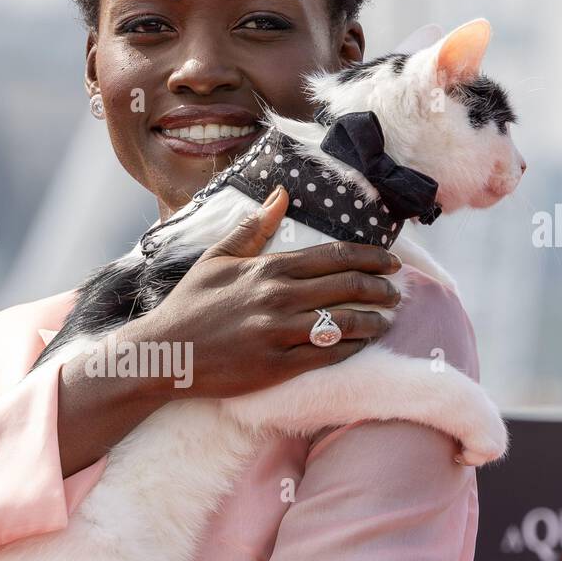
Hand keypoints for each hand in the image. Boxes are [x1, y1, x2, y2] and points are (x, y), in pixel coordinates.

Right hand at [138, 185, 402, 399]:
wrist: (164, 353)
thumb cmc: (188, 306)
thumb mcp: (216, 258)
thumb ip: (253, 228)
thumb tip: (281, 194)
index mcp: (267, 269)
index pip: (333, 256)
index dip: (369, 257)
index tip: (392, 261)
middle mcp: (278, 297)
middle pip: (347, 287)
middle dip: (380, 288)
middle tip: (397, 292)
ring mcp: (278, 333)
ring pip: (343, 322)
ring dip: (373, 320)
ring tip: (387, 321)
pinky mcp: (276, 366)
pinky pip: (326, 355)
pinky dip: (350, 348)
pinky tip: (362, 344)